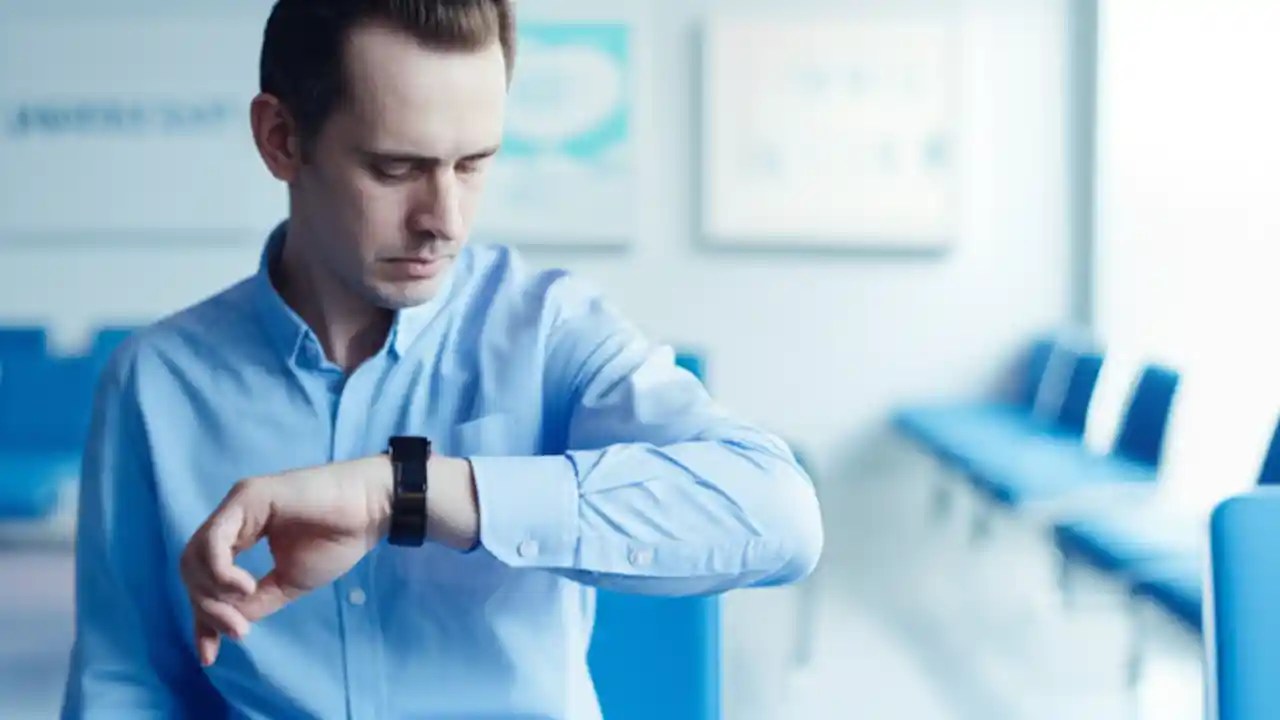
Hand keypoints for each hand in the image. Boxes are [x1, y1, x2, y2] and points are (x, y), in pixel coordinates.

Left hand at [179, 453, 479, 666]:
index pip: (203, 577)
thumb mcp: (289, 582)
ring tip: (243, 614)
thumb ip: (255, 601)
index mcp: (240, 535)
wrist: (369, 511)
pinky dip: (221, 572)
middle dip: (206, 608)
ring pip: (195, 557)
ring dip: (212, 594)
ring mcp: (236, 507)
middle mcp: (231, 520)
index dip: (201, 617)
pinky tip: (244, 587)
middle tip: (238, 631)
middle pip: (192, 569)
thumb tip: (225, 622)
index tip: (210, 656)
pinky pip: (214, 541)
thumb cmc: (337, 540)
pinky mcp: (247, 498)